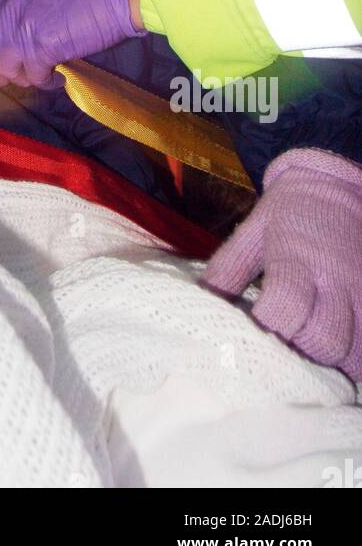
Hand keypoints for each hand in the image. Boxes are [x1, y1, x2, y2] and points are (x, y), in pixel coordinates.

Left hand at [0, 0, 144, 88]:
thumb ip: (16, 16)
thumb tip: (5, 48)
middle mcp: (7, 13)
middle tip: (1, 80)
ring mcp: (22, 31)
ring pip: (8, 71)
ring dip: (26, 78)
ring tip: (45, 72)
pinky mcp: (42, 49)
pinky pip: (35, 78)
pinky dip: (46, 83)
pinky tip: (59, 77)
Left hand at [201, 147, 361, 378]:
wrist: (337, 181)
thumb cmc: (289, 209)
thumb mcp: (253, 232)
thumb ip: (227, 269)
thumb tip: (199, 303)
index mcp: (297, 260)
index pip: (284, 309)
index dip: (267, 328)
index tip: (254, 330)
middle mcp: (337, 281)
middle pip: (325, 340)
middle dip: (302, 353)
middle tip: (287, 347)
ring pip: (358, 353)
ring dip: (335, 363)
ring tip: (315, 355)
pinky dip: (358, 358)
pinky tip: (342, 352)